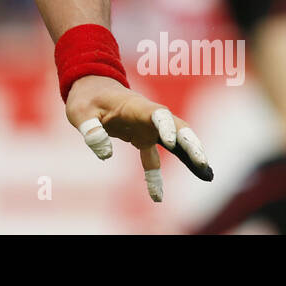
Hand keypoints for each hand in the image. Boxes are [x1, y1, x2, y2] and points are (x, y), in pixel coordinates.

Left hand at [65, 74, 212, 201]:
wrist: (90, 87)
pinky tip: (157, 198)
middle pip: (176, 127)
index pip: (157, 114)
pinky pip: (153, 159)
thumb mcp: (79, 111)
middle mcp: (148, 116)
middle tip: (202, 163)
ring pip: (175, 142)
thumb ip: (90, 129)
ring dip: (189, 156)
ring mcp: (147, 127)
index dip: (166, 126)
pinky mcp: (142, 138)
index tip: (171, 142)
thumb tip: (106, 154)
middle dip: (191, 144)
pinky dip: (155, 177)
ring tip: (206, 175)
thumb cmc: (86, 98)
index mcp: (135, 106)